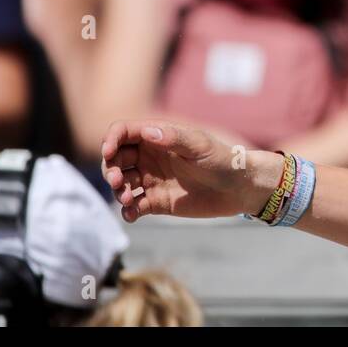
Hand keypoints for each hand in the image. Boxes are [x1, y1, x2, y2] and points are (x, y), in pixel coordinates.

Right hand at [101, 119, 279, 222]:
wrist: (238, 188)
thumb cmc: (222, 160)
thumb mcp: (200, 146)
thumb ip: (174, 138)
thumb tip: (147, 132)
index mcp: (158, 138)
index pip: (123, 133)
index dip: (110, 140)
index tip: (108, 152)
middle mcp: (150, 158)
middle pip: (116, 159)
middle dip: (111, 169)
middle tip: (119, 181)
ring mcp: (151, 180)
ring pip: (121, 184)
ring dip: (117, 191)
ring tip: (128, 198)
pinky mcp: (156, 202)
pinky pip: (133, 207)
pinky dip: (127, 211)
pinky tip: (132, 214)